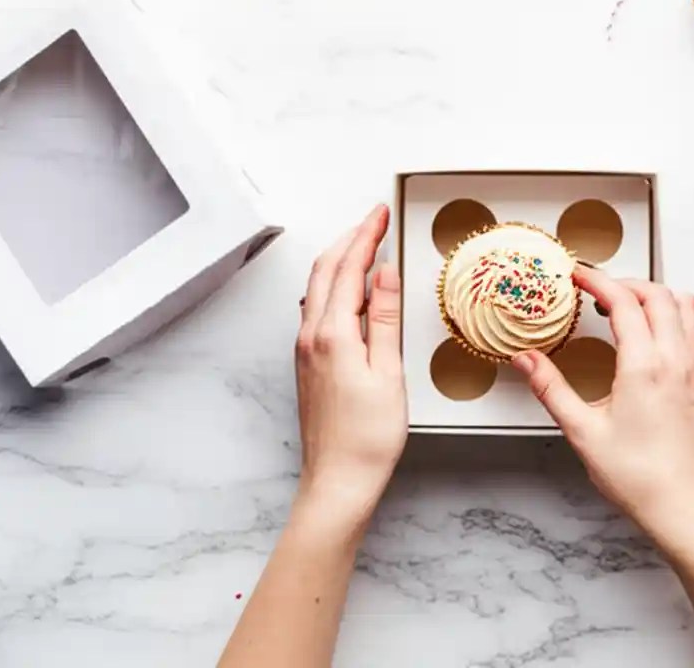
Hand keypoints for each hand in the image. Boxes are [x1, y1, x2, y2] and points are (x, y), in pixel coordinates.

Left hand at [295, 204, 406, 518]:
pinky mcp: (308, 365)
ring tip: (365, 247)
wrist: (338, 481)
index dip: (366, 235)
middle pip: (325, 271)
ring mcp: (305, 351)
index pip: (348, 268)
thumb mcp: (389, 373)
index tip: (381, 213)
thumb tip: (386, 274)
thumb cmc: (367, 438)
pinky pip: (318, 312)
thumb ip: (386, 319)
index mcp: (332, 334)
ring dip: (340, 262)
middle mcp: (310, 337)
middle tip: (374, 220)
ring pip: (318, 290)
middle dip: (350, 239)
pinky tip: (353, 294)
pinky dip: (335, 289)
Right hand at [511, 266, 693, 541]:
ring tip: (621, 307)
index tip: (576, 275)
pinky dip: (671, 313)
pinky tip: (648, 333)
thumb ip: (551, 389)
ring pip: (682, 305)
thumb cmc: (636, 477)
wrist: (684, 507)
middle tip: (594, 291)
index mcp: (645, 366)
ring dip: (652, 294)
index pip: (623, 302)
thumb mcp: (582, 432)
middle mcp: (676, 359)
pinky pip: (693, 327)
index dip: (597, 281)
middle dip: (623, 282)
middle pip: (657, 293)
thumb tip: (524, 359)